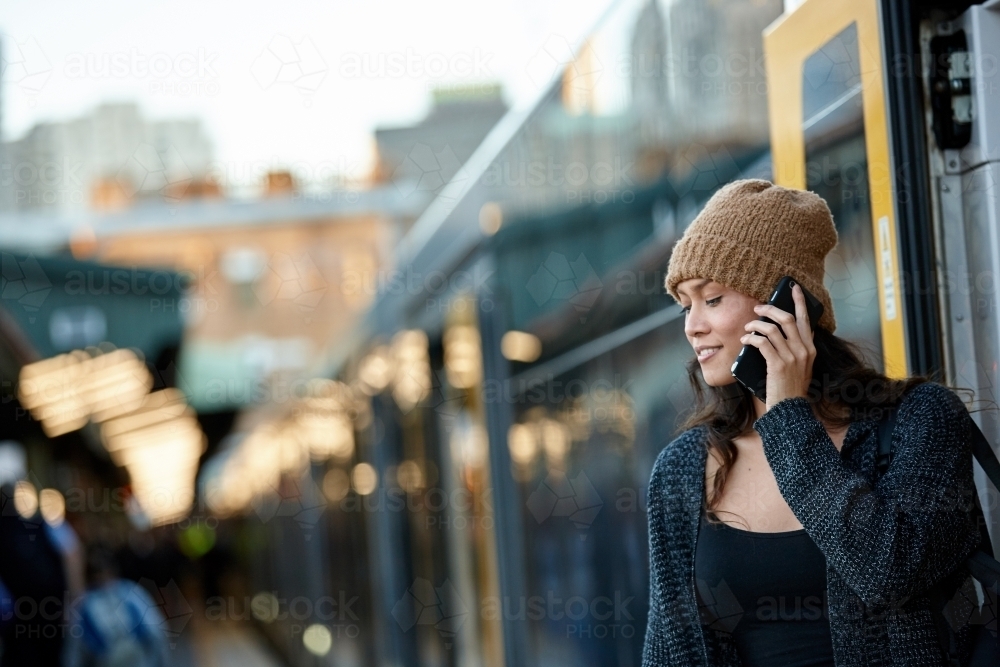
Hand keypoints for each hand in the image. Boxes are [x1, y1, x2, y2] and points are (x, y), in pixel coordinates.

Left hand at [739, 283, 816, 411]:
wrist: (789, 409)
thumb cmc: (791, 388)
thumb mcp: (803, 366)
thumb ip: (800, 349)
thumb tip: (792, 330)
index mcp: (810, 349)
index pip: (806, 320)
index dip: (799, 302)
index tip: (793, 289)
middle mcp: (804, 350)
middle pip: (787, 319)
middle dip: (770, 309)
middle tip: (758, 307)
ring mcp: (792, 357)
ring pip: (771, 329)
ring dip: (756, 325)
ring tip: (747, 327)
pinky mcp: (778, 364)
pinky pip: (762, 343)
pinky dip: (751, 338)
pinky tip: (745, 340)